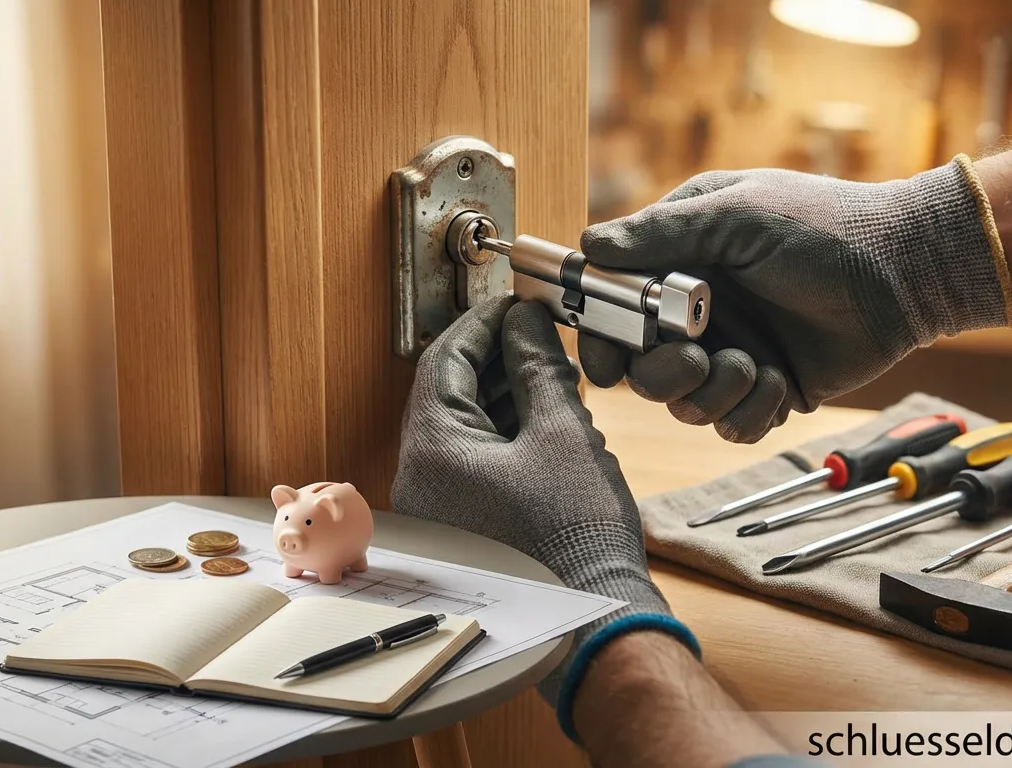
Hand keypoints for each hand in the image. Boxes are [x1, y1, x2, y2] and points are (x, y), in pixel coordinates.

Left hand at [393, 295, 690, 715]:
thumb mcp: (563, 432)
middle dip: (497, 358)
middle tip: (541, 336)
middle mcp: (420, 479)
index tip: (518, 305)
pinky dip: (505, 435)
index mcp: (433, 449)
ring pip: (463, 428)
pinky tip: (546, 421)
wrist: (590, 620)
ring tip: (554, 377)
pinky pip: (473, 463)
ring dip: (504, 395)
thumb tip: (526, 322)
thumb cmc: (575, 536)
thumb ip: (539, 366)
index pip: (445, 360)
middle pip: (449, 393)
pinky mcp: (462, 528)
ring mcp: (438, 508)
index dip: (484, 322)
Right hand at [578, 156, 1011, 442]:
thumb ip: (662, 233)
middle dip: (661, 375)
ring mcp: (732, 354)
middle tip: (697, 359)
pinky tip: (781, 382)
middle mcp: (698, 314)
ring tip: (755, 365)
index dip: (601, 340)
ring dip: (714, 393)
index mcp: (679, 266)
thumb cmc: (823, 227)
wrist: (906, 270)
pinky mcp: (767, 390)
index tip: (606, 359)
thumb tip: (590, 246)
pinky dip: (751, 412)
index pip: (614, 311)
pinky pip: (732, 426)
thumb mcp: (736, 214)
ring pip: (683, 405)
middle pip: (639, 370)